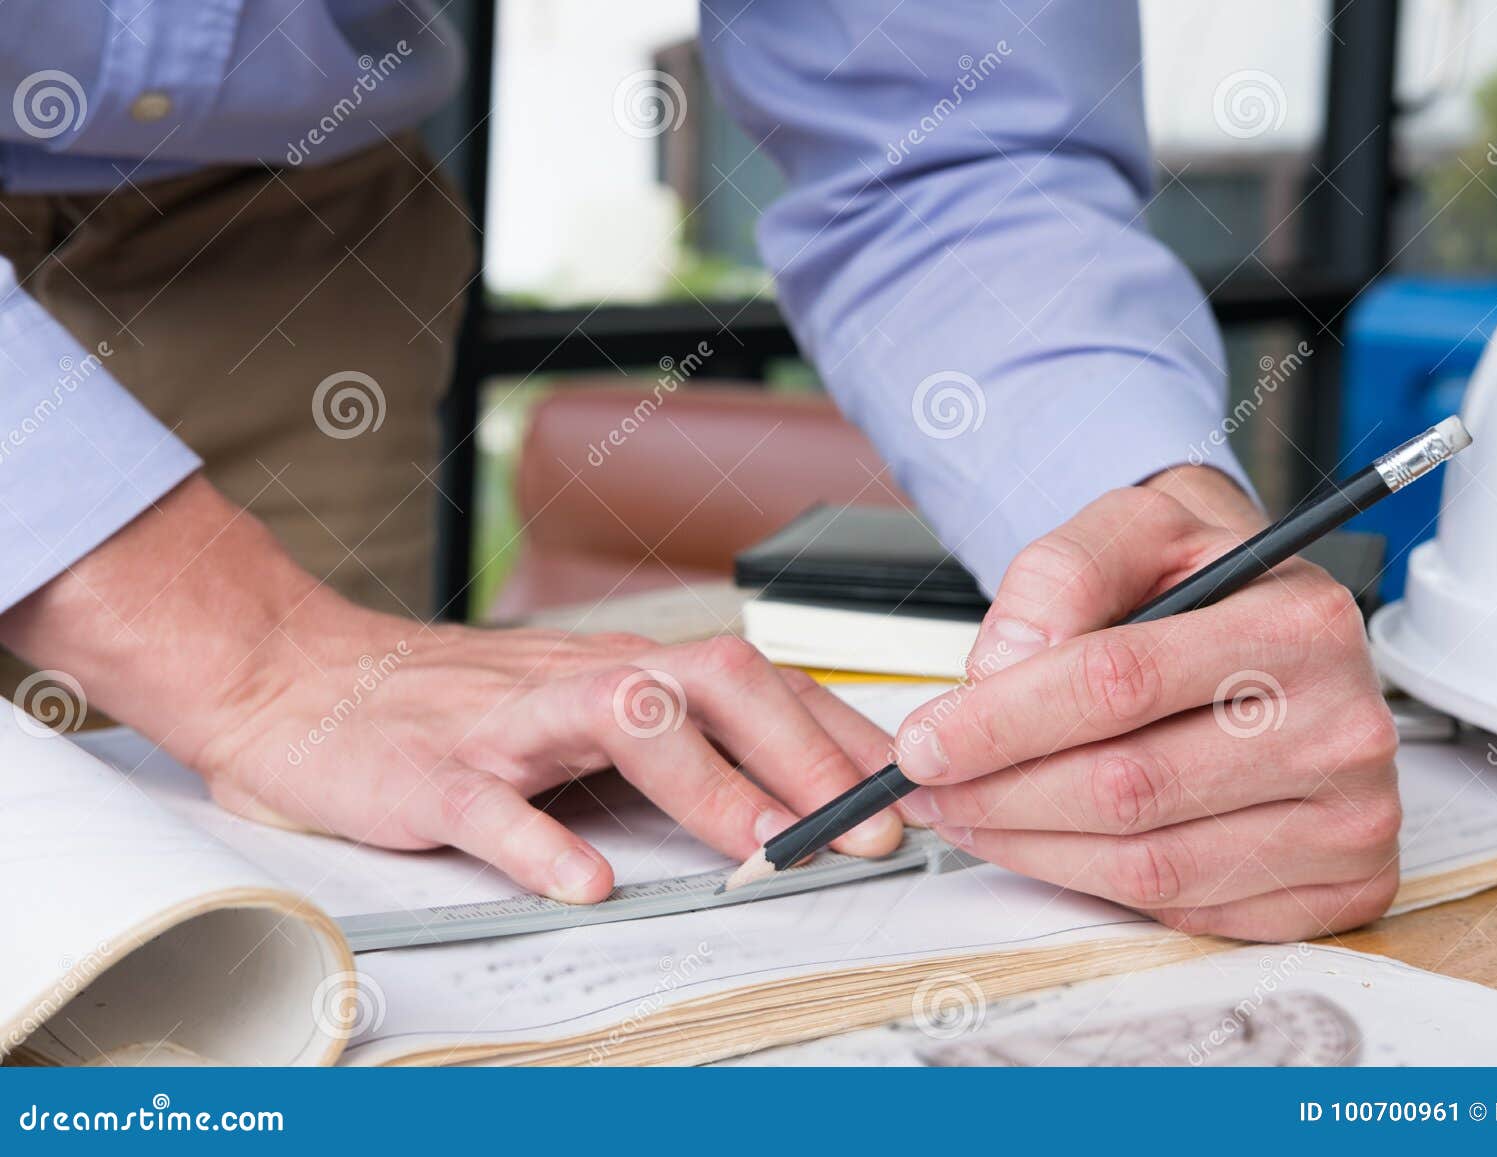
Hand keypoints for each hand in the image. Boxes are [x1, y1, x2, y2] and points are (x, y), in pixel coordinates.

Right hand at [1, 478, 900, 902]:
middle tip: (858, 827)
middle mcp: (581, 679)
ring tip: (756, 845)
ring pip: (621, 717)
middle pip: (711, 679)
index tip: (898, 795)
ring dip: (703, 781)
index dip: (835, 735)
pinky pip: (491, 802)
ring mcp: (508, 721)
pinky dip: (541, 841)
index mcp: (622, 668)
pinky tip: (581, 882)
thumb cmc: (456, 705)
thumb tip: (782, 787)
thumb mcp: (575, 708)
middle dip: (799, 750)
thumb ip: (663, 741)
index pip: (755, 682)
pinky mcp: (432, 771)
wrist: (303, 678)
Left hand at [892, 466, 1399, 939]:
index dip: (1004, 721)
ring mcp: (1350, 818)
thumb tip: (1003, 667)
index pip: (1120, 682)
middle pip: (1128, 787)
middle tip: (929, 786)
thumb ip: (1060, 574)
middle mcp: (1344, 725)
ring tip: (970, 813)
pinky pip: (1186, 910)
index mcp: (1299, 622)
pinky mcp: (1339, 887)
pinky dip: (1095, 883)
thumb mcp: (1134, 529)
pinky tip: (1048, 841)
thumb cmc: (1204, 581)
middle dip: (1001, 794)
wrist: (1277, 621)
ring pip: (1149, 864)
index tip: (927, 740)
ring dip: (1031, 847)